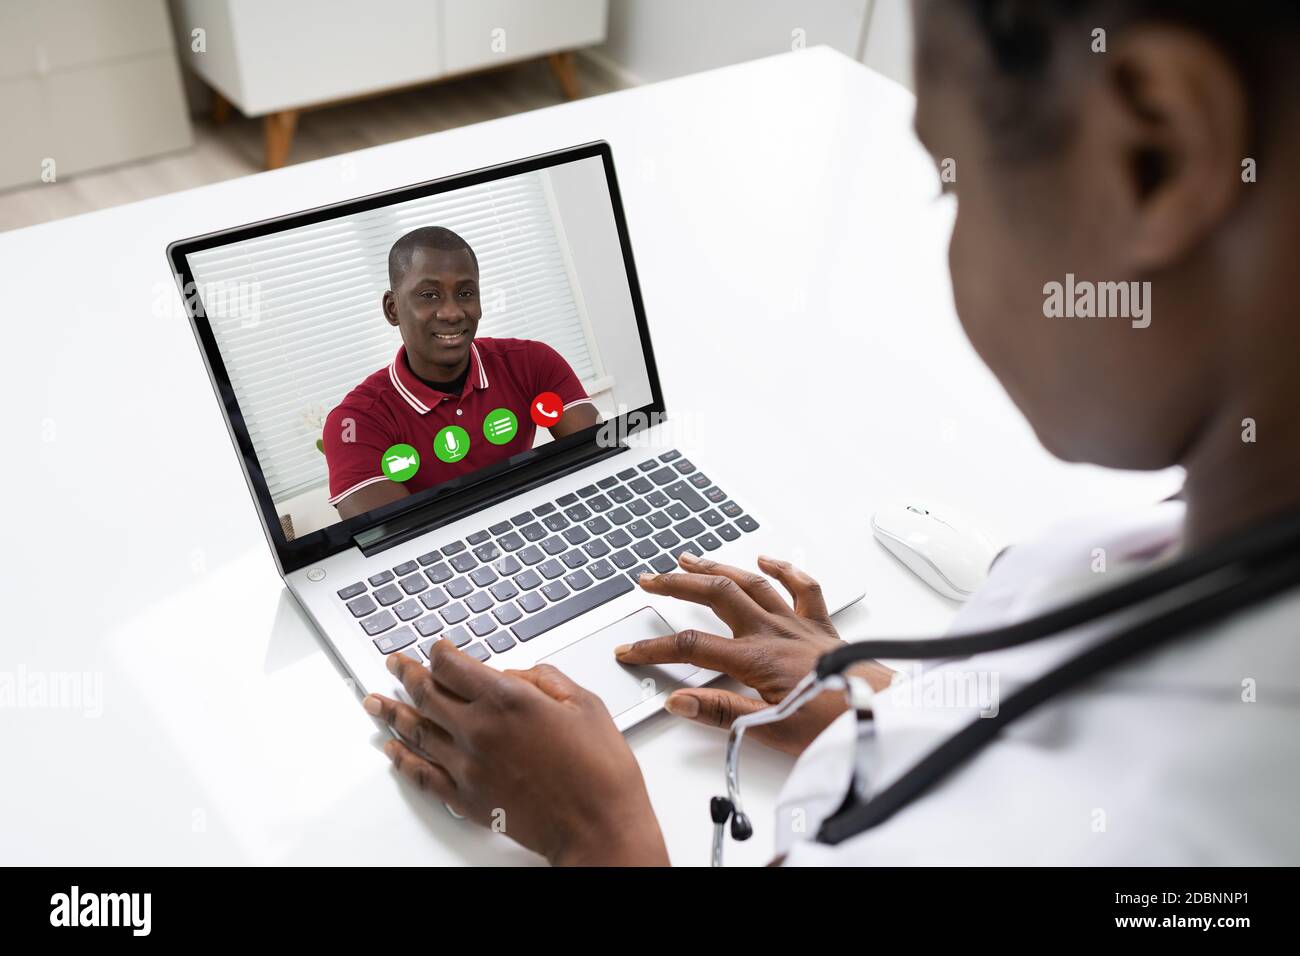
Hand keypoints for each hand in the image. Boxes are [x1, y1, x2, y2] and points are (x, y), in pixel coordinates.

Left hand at [364, 643, 669, 865]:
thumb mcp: (584, 704)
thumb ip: (545, 679)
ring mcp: (469, 766)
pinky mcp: (468, 798)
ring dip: (392, 712)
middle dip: (406, 673)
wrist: (598, 825)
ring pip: (416, 731)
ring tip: (375, 701)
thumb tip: (516, 674)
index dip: (439, 653)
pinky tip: (391, 750)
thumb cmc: (599, 769)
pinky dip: (402, 759)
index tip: (435, 649)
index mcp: (508, 699)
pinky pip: (422, 775)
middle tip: (394, 663)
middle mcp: (480, 729)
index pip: (454, 666)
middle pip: (427, 693)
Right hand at [616, 552, 892, 755]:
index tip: (629, 650)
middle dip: (677, 584)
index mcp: (756, 659)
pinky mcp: (820, 625)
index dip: (654, 647)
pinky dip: (783, 568)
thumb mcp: (768, 730)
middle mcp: (773, 632)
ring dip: (717, 567)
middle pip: (716, 595)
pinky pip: (802, 587)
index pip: (691, 647)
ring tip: (688, 559)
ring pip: (750, 583)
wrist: (882, 715)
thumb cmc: (833, 726)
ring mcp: (797, 623)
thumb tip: (678, 702)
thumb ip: (720, 713)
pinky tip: (766, 559)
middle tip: (648, 579)